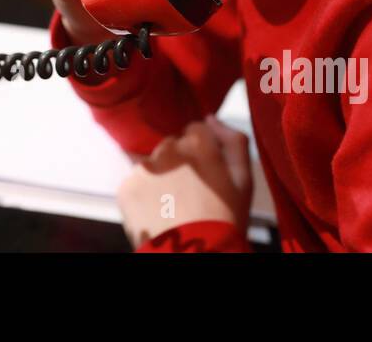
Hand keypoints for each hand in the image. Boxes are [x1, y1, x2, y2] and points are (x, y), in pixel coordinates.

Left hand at [117, 116, 251, 247]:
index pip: (196, 131)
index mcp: (198, 142)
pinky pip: (135, 184)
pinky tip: (159, 212)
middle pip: (172, 147)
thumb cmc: (226, 219)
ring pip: (153, 165)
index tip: (207, 175)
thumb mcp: (245, 179)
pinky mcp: (126, 188)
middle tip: (191, 192)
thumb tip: (211, 118)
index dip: (203, 153)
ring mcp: (143, 168)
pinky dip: (144, 195)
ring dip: (161, 177)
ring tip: (174, 205)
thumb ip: (234, 140)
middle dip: (180, 163)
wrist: (196, 254)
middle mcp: (167, 149)